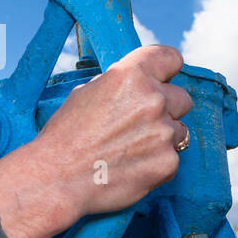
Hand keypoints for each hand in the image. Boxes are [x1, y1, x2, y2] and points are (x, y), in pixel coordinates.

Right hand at [0, 45, 191, 237]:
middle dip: (166, 108)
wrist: (56, 178)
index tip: (163, 79)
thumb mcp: (85, 93)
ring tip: (132, 149)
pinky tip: (130, 167)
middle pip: (181, 97)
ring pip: (180, 130)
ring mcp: (164, 133)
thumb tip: (136, 84)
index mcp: (131, 75)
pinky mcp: (167, 163)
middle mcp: (152, 99)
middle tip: (140, 123)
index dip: (166, 70)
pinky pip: (172, 159)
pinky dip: (156, 163)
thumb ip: (118, 84)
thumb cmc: (64, 136)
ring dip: (163, 137)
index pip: (171, 58)